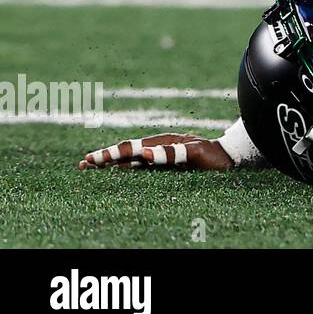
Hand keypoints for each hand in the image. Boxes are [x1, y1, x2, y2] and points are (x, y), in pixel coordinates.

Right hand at [79, 133, 233, 170]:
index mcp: (162, 141)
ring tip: (91, 166)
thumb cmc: (214, 156)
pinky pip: (141, 166)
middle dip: (104, 157)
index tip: (92, 160)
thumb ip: (171, 153)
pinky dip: (125, 168)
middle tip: (81, 164)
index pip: (132, 148)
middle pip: (127, 151)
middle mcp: (159, 146)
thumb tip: (144, 153)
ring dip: (111, 162)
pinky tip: (116, 172)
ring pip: (131, 159)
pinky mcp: (166, 164)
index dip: (111, 154)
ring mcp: (161, 155)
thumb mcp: (195, 154)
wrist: (230, 158)